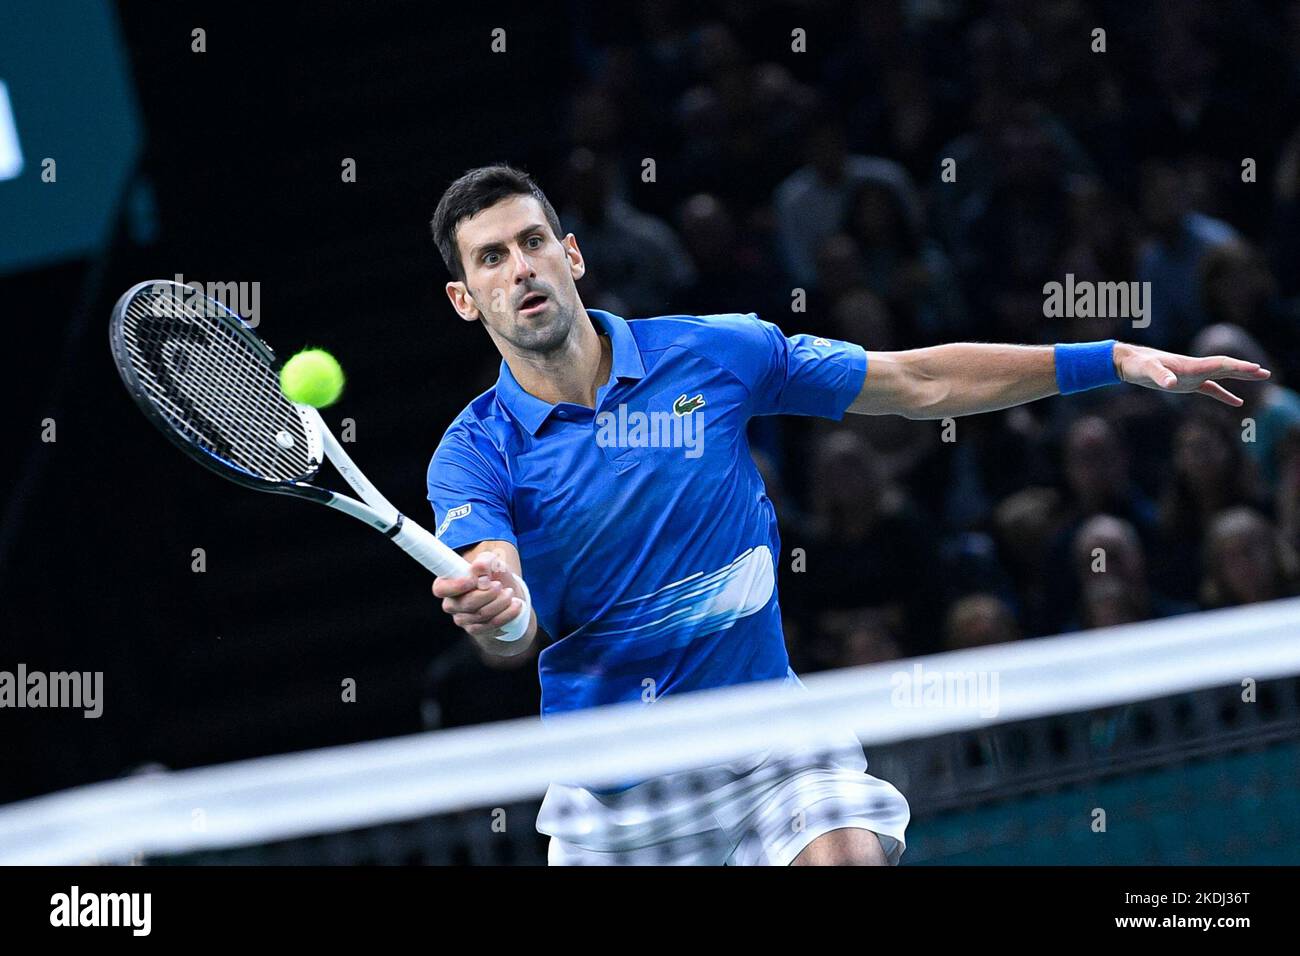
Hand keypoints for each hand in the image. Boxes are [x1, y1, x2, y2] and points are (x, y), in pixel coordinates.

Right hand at [432, 549, 527, 642]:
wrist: (505, 593)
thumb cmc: (493, 574)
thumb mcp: (491, 562)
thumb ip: (485, 561)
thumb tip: (479, 568)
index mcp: (447, 584)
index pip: (441, 589)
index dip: (456, 586)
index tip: (473, 580)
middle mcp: (451, 603)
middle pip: (467, 603)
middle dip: (488, 594)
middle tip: (500, 585)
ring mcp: (462, 619)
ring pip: (482, 614)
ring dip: (501, 602)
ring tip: (509, 593)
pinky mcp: (475, 629)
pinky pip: (491, 625)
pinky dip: (507, 614)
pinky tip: (515, 605)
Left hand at [1114, 343, 1270, 405]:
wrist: (1130, 362)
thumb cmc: (1139, 365)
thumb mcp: (1148, 371)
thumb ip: (1160, 376)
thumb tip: (1171, 384)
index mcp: (1191, 365)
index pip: (1220, 364)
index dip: (1238, 366)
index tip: (1255, 369)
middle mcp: (1196, 368)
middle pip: (1226, 367)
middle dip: (1246, 370)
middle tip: (1266, 373)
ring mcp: (1193, 375)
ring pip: (1222, 376)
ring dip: (1240, 377)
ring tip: (1261, 377)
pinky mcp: (1187, 383)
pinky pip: (1211, 389)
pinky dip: (1224, 394)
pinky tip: (1237, 402)